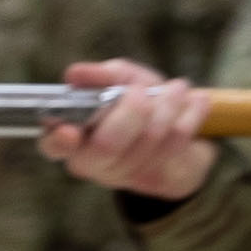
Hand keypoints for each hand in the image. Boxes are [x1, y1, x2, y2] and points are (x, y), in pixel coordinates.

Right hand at [41, 61, 214, 207]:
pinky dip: (189, 117)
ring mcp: (124, 173)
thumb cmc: (142, 101)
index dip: (58, 141)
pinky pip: (173, 145)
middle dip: (130, 114)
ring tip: (178, 88)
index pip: (53, 146)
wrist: (182, 130)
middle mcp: (93, 160)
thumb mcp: (124, 80)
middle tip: (142, 92)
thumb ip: (103, 75)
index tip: (68, 130)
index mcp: (74, 136)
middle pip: (106, 147)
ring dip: (166, 108)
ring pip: (146, 143)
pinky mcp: (157, 177)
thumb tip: (75, 73)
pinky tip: (197, 101)